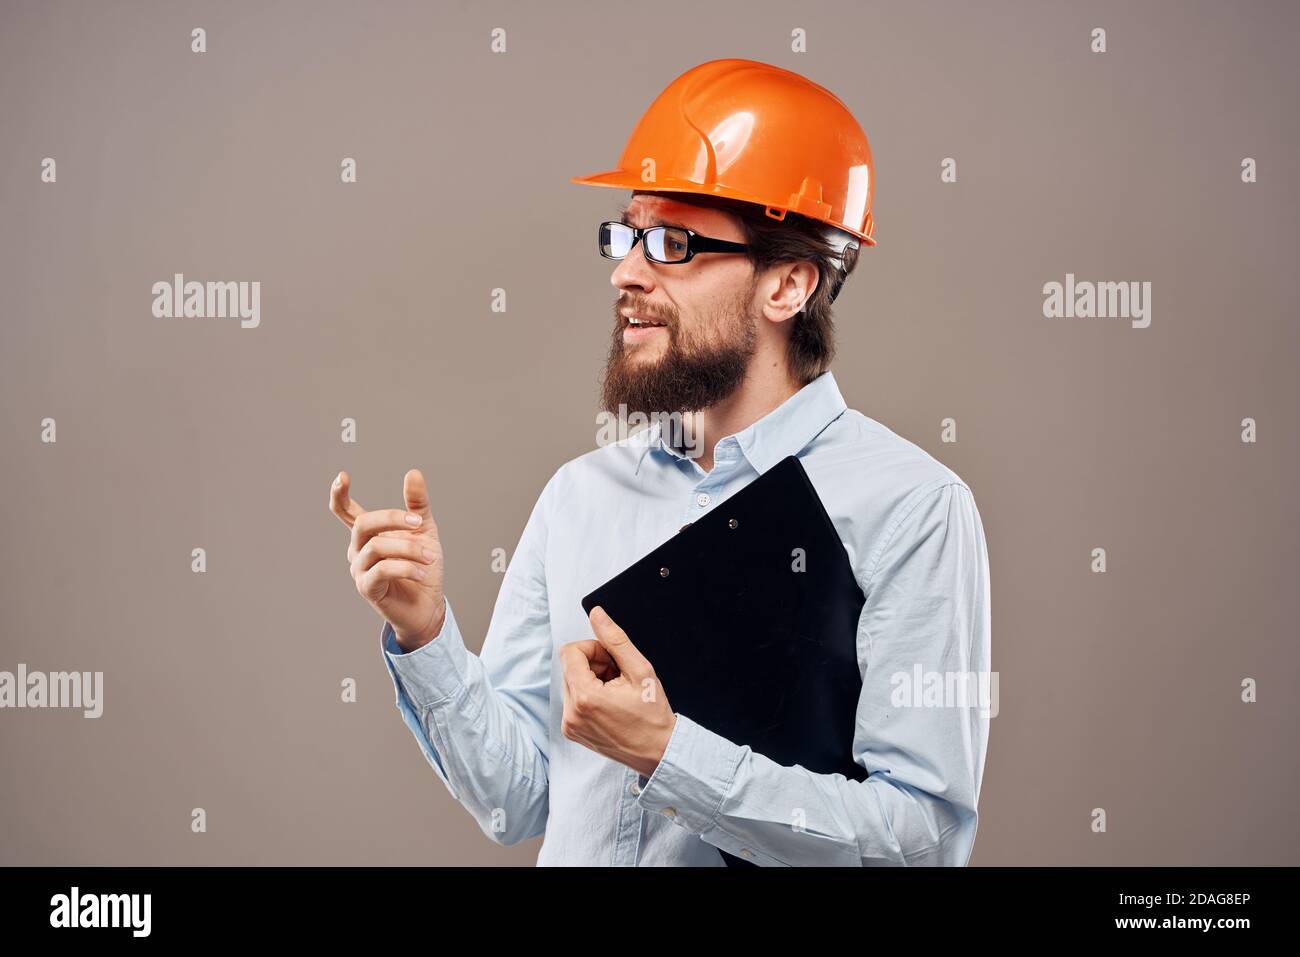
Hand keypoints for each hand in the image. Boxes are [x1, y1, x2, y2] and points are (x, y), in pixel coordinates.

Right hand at [329, 468, 445, 651]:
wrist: (429, 603)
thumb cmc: (423, 566)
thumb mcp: (424, 530)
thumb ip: (417, 504)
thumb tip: (413, 473)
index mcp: (368, 534)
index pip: (345, 512)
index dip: (340, 494)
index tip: (343, 476)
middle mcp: (358, 550)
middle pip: (363, 524)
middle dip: (392, 519)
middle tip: (419, 523)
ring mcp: (360, 569)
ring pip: (377, 547)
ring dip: (409, 549)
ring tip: (431, 556)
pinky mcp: (367, 588)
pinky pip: (382, 570)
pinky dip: (406, 567)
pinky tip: (422, 571)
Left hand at [559, 606, 676, 777]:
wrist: (658, 751)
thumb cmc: (653, 716)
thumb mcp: (639, 670)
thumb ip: (615, 639)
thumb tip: (597, 615)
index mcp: (585, 697)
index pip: (570, 652)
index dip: (592, 649)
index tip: (611, 659)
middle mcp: (571, 713)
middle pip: (569, 667)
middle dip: (593, 665)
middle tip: (618, 676)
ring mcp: (570, 725)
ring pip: (571, 682)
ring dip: (591, 680)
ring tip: (616, 692)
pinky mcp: (572, 732)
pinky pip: (573, 700)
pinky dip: (589, 696)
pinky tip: (610, 703)